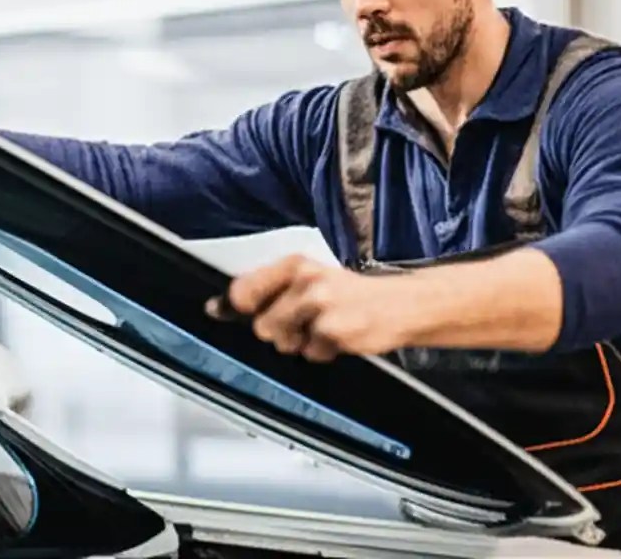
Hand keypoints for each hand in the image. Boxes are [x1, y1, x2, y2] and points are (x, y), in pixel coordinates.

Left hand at [208, 254, 411, 361]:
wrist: (403, 304)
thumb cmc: (353, 294)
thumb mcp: (312, 279)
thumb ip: (271, 290)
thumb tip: (220, 306)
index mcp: (295, 265)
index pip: (245, 288)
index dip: (230, 306)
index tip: (217, 312)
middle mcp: (305, 282)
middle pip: (261, 325)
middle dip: (278, 331)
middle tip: (303, 323)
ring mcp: (321, 307)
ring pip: (284, 342)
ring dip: (301, 343)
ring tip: (325, 328)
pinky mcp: (335, 332)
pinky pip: (311, 354)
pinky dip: (323, 352)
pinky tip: (341, 337)